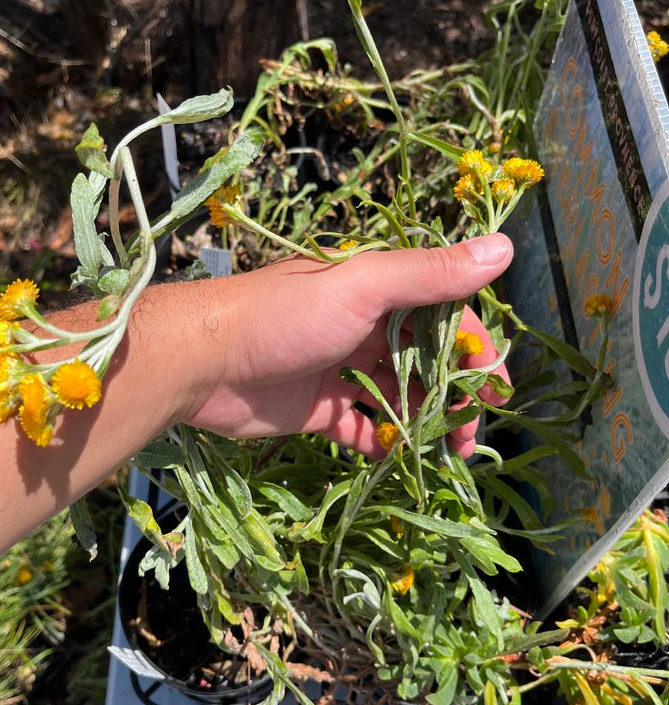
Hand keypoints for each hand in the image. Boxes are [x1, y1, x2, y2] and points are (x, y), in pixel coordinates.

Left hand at [183, 234, 512, 457]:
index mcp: (374, 290)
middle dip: (453, 394)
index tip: (496, 389)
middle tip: (471, 433)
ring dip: (424, 421)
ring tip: (447, 453)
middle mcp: (359, 326)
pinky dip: (381, 440)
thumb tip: (504, 247)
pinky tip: (398, 457)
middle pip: (423, 360)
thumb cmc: (283, 316)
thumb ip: (430, 274)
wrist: (199, 362)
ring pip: (395, 396)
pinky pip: (359, 426)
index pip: (443, 315)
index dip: (474, 349)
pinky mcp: (314, 408)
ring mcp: (336, 368)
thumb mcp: (363, 287)